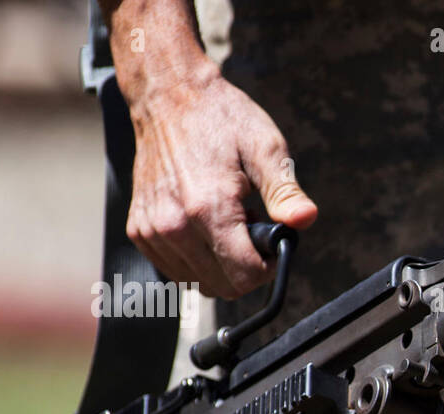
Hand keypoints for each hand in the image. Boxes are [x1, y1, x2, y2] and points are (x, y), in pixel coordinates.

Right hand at [125, 64, 317, 298]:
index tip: (272, 245)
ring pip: (199, 283)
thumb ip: (285, 191)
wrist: (168, 97)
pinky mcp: (138, 230)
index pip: (244, 276)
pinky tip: (203, 226)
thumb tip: (305, 220)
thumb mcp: (265, 147)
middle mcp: (174, 225)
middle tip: (250, 229)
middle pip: (223, 287)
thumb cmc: (221, 120)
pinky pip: (176, 271)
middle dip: (245, 268)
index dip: (267, 268)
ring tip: (226, 223)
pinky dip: (195, 260)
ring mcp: (151, 231)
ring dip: (219, 265)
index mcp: (208, 208)